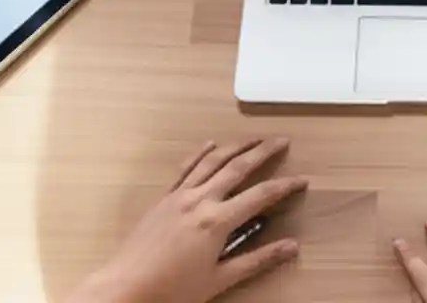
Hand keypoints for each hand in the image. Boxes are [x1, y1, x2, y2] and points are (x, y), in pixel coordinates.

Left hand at [67, 138, 307, 302]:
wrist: (125, 287)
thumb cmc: (172, 289)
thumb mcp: (219, 280)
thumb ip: (257, 260)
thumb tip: (291, 247)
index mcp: (216, 221)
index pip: (260, 196)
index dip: (284, 186)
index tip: (302, 179)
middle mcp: (200, 200)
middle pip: (237, 167)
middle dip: (263, 152)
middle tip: (282, 140)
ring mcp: (179, 196)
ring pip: (212, 161)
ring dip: (235, 146)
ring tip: (253, 138)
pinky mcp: (164, 198)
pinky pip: (185, 168)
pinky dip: (200, 153)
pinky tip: (210, 144)